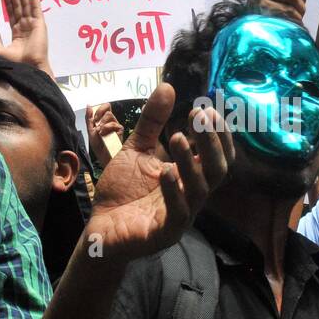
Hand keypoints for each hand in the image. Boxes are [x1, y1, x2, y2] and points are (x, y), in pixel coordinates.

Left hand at [0, 0, 51, 74]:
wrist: (29, 69)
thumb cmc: (18, 64)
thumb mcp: (1, 52)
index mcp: (17, 32)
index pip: (12, 14)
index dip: (9, 3)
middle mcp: (25, 27)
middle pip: (20, 7)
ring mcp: (33, 25)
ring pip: (27, 6)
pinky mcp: (40, 25)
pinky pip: (37, 10)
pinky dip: (35, 0)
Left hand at [84, 83, 232, 261]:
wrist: (99, 227)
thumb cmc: (123, 191)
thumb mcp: (136, 149)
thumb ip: (152, 122)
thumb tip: (168, 86)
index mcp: (190, 176)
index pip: (218, 155)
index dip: (218, 134)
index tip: (206, 110)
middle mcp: (192, 195)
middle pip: (217, 170)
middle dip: (211, 142)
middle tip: (199, 117)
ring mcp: (181, 215)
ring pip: (199, 189)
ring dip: (190, 161)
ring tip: (177, 138)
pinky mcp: (165, 233)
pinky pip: (178, 213)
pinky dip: (174, 192)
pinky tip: (165, 173)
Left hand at [86, 102, 123, 166]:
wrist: (103, 157)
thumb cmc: (98, 146)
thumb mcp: (90, 131)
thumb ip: (89, 118)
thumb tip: (88, 106)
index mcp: (104, 120)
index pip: (104, 106)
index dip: (99, 108)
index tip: (94, 117)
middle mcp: (111, 121)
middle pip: (107, 108)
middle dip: (99, 114)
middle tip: (96, 123)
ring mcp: (116, 125)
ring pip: (110, 115)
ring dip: (102, 123)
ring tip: (100, 131)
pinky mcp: (120, 130)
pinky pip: (114, 124)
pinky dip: (106, 128)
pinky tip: (103, 134)